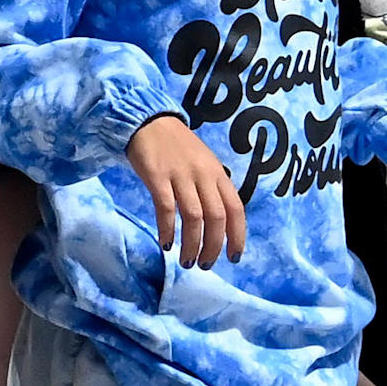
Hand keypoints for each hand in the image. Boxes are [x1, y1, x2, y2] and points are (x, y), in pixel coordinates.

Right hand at [124, 113, 246, 266]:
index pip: (236, 208)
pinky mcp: (157, 176)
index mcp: (217, 173)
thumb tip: (219, 224)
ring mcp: (180, 174)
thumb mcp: (204, 164)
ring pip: (194, 217)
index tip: (234, 257)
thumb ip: (212, 189)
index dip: (237, 236)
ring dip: (192, 244)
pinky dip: (167, 230)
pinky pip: (166, 208)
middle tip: (205, 265)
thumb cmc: (178, 147)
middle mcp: (203, 174)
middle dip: (213, 246)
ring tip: (187, 261)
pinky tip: (166, 244)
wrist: (149, 121)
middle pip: (216, 217)